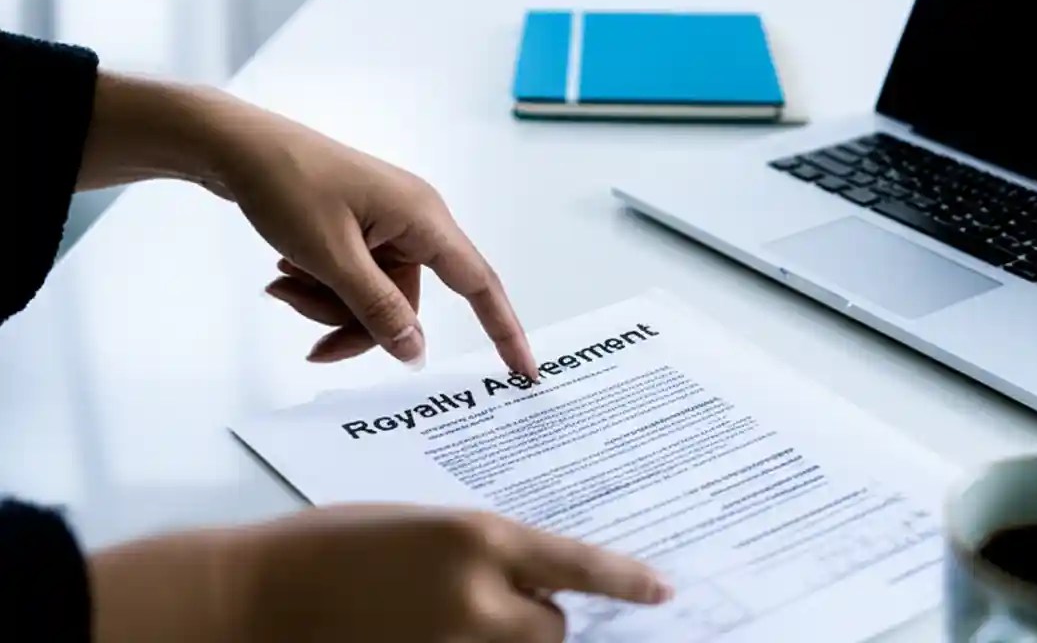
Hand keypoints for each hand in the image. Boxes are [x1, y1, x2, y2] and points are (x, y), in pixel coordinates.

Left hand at [79, 73, 537, 374]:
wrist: (233, 145)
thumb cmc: (285, 183)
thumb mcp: (331, 257)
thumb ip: (377, 308)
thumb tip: (415, 350)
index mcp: (423, 217)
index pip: (478, 284)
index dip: (504, 329)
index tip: (523, 371)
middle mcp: (414, 220)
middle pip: (408, 303)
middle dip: (357, 325)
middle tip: (312, 344)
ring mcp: (386, 224)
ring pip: (375, 296)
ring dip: (329, 305)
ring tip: (283, 285)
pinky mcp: (360, 227)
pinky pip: (356, 278)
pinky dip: (323, 287)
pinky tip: (286, 272)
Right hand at [90, 505, 672, 642]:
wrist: (256, 596)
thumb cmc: (330, 543)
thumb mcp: (419, 524)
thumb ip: (476, 547)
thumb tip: (519, 570)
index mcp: (477, 538)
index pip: (578, 564)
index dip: (626, 580)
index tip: (661, 590)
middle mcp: (479, 597)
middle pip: (553, 627)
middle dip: (540, 617)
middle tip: (501, 599)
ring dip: (505, 639)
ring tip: (450, 613)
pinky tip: (430, 629)